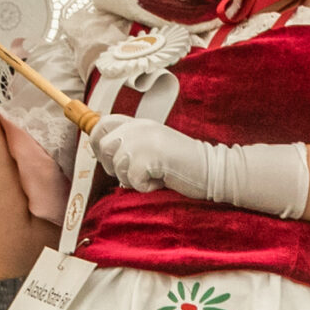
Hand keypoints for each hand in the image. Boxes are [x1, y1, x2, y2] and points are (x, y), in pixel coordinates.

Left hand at [89, 114, 207, 195]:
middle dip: (114, 166)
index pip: (102, 124)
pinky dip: (147, 187)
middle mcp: (138, 127)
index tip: (107, 157)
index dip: (97, 141)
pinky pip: (133, 180)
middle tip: (136, 172)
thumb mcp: (153, 145)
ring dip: (133, 179)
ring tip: (155, 175)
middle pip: (104, 147)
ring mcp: (143, 141)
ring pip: (117, 166)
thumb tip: (103, 153)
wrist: (212, 169)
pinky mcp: (149, 158)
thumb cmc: (183, 163)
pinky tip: (162, 180)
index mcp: (139, 123)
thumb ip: (131, 143)